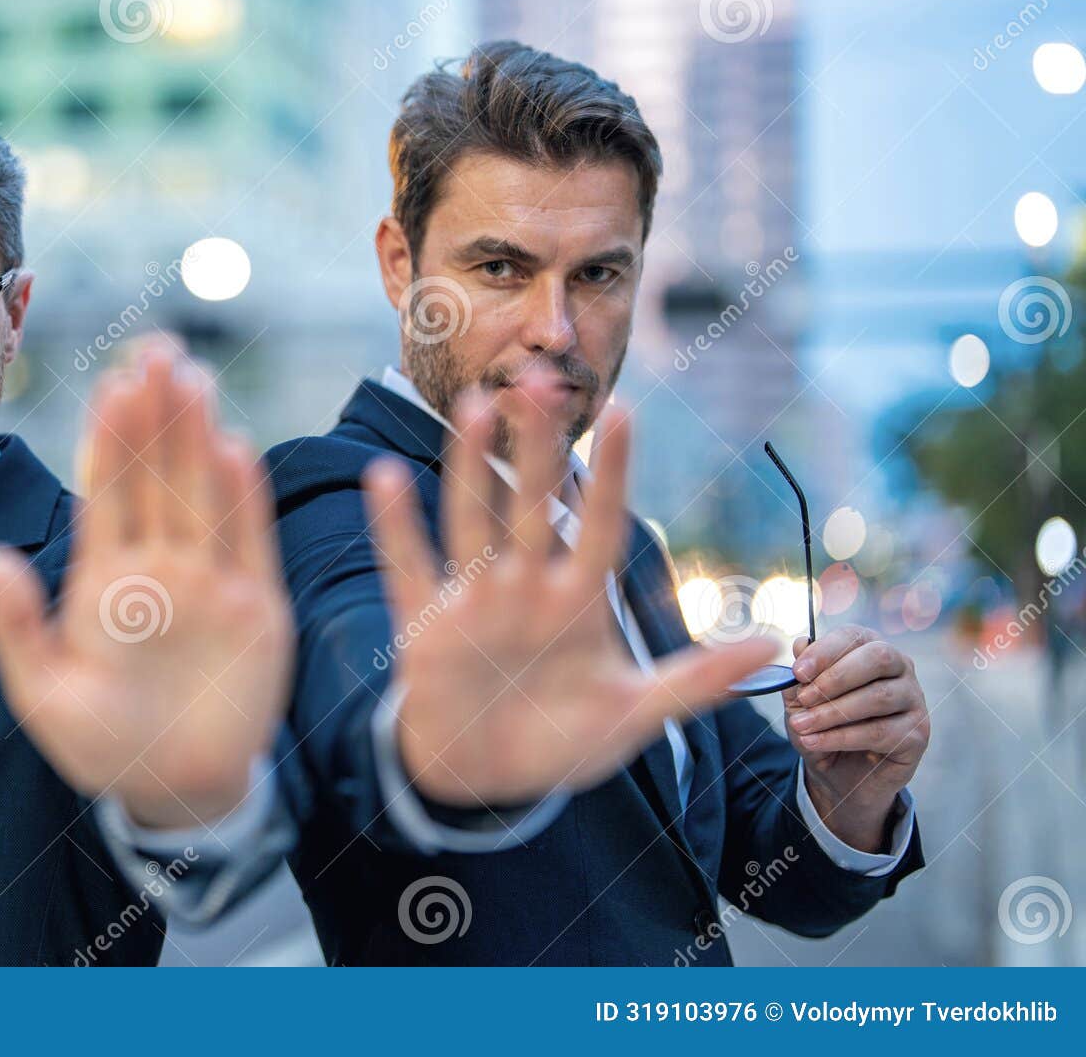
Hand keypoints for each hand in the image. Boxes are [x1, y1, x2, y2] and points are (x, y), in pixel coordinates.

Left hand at [0, 343, 292, 828]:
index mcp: (104, 578)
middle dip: (156, 414)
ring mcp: (209, 583)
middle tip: (157, 349)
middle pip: (157, 476)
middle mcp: (158, 567)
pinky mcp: (256, 607)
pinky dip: (244, 499)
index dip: (109, 437)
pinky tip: (235, 448)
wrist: (178, 793)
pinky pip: (249, 542)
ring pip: (202, 494)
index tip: (109, 382)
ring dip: (198, 439)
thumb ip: (18, 628)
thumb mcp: (44, 694)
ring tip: (193, 380)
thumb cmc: (102, 746)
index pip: (106, 491)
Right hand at [362, 369, 776, 807]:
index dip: (610, 473)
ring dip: (471, 467)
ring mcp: (473, 601)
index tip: (623, 412)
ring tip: (475, 407)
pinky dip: (396, 526)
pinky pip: (408, 567)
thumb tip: (775, 645)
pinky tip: (384, 475)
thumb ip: (697, 681)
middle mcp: (525, 587)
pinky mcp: (425, 624)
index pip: (600, 524)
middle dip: (536, 448)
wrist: (486, 777)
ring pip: (472, 521)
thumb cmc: (561, 740)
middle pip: (532, 506)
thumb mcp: (635, 715)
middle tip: (540, 382)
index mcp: (577, 601)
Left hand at [784, 626, 928, 851]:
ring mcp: (914, 700)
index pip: (854, 636)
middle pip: (878, 657)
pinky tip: (814, 742)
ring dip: (833, 712)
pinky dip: (841, 737)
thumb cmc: (822, 727)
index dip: (825, 651)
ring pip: (879, 697)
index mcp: (869, 649)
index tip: (798, 673)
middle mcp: (900, 668)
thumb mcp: (801, 701)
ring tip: (802, 725)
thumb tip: (800, 643)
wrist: (838, 775)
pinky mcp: (917, 733)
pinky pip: (880, 732)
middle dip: (836, 677)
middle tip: (805, 698)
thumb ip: (801, 676)